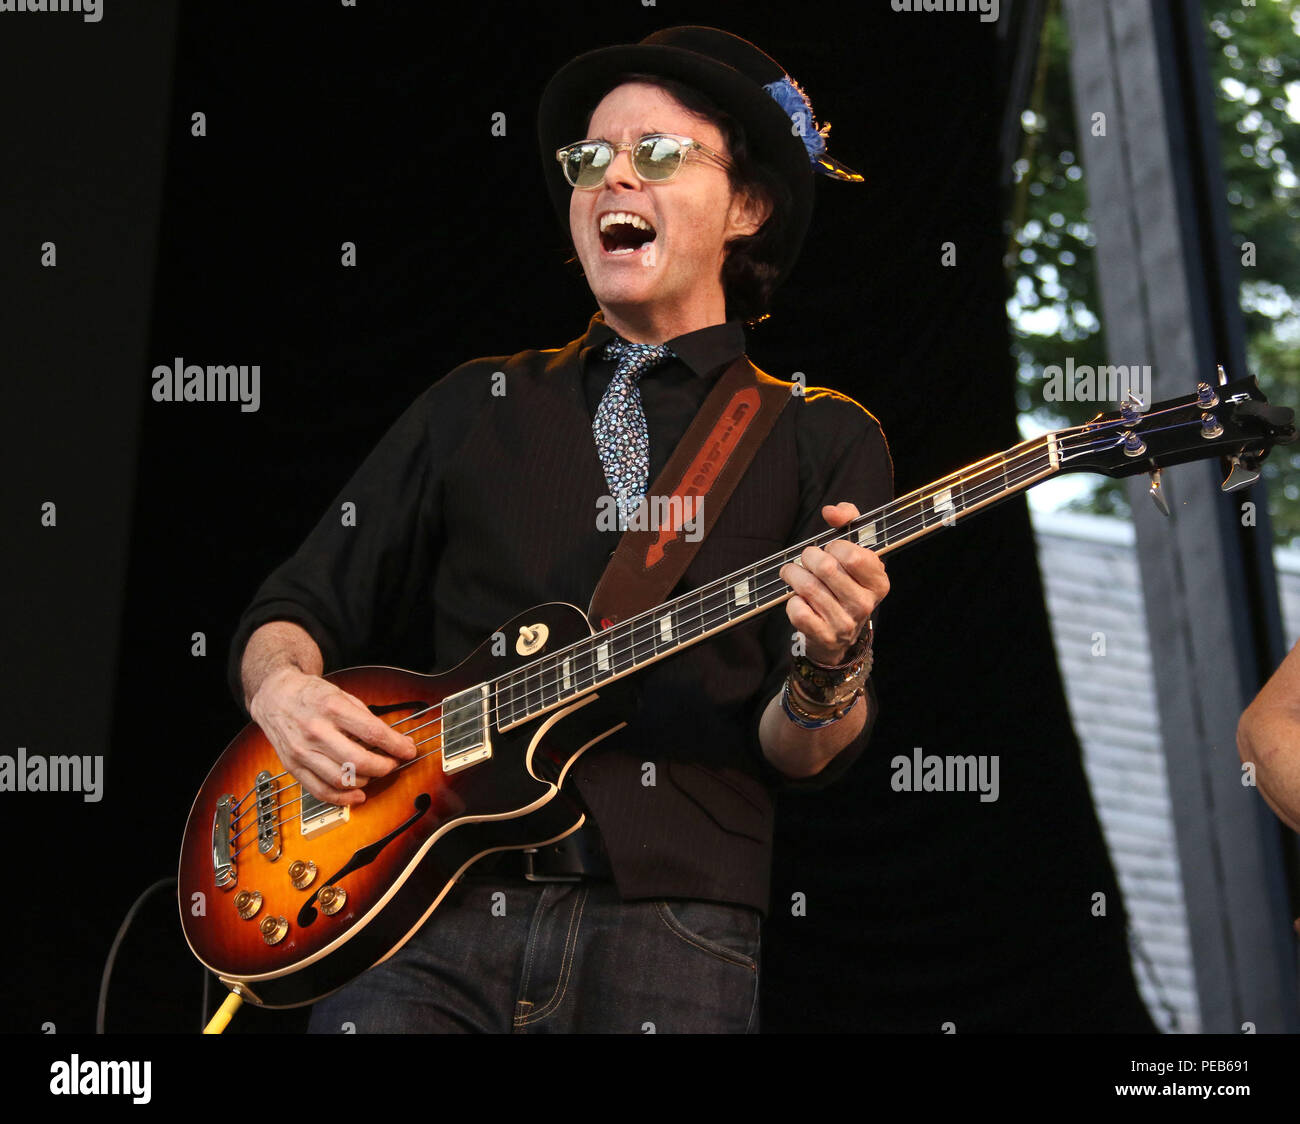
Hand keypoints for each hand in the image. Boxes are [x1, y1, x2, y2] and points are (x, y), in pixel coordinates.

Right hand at [248, 665, 417, 804]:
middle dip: (384, 767)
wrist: (275, 696)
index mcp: (332, 708)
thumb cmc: (312, 695)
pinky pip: (320, 791)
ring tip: (374, 773)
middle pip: (358, 761)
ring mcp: (302, 751)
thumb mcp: (343, 696)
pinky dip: (343, 798)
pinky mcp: (293, 766)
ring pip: (341, 780)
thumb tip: (396, 742)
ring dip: (366, 781)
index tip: (409, 750)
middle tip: (392, 763)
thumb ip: (368, 719)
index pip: (373, 733)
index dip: (396, 745)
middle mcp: (315, 731)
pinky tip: (358, 794)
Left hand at [779, 502, 888, 665]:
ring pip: (807, 587)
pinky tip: (798, 599)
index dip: (834, 547)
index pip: (852, 555)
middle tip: (807, 559)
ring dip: (793, 574)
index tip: (831, 550)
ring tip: (793, 574)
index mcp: (878, 582)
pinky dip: (791, 600)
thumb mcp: (854, 550)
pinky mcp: (823, 636)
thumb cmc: (844, 583)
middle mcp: (865, 604)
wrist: (838, 635)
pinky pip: (797, 610)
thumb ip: (848, 520)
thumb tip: (830, 512)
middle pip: (825, 568)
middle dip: (808, 557)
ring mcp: (845, 623)